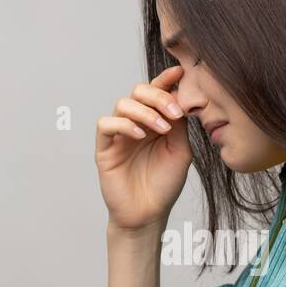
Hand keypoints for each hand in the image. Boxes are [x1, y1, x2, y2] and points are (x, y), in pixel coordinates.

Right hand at [94, 65, 191, 232]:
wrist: (148, 214)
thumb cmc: (164, 184)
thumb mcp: (180, 150)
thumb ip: (179, 124)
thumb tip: (181, 97)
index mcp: (154, 121)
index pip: (156, 92)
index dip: (166, 79)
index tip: (181, 72)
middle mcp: (135, 123)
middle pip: (138, 91)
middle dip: (158, 96)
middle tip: (175, 111)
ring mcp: (118, 135)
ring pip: (122, 104)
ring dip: (144, 111)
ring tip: (161, 129)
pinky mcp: (104, 148)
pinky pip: (106, 124)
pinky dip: (124, 124)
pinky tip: (140, 135)